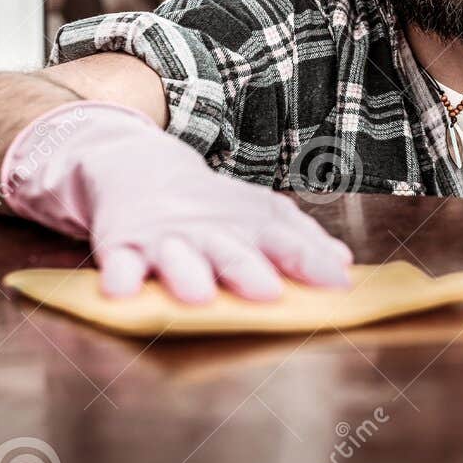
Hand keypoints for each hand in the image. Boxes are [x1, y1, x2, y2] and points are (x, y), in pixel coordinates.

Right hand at [0, 101, 353, 302]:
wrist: (141, 168)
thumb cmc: (212, 206)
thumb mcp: (259, 213)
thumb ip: (301, 241)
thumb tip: (343, 266)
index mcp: (250, 226)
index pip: (287, 243)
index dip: (313, 263)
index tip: (339, 286)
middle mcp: (211, 233)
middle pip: (232, 252)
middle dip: (249, 270)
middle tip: (267, 291)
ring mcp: (167, 240)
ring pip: (178, 260)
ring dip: (188, 275)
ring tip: (198, 294)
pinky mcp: (123, 245)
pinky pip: (119, 263)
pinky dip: (119, 277)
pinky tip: (121, 293)